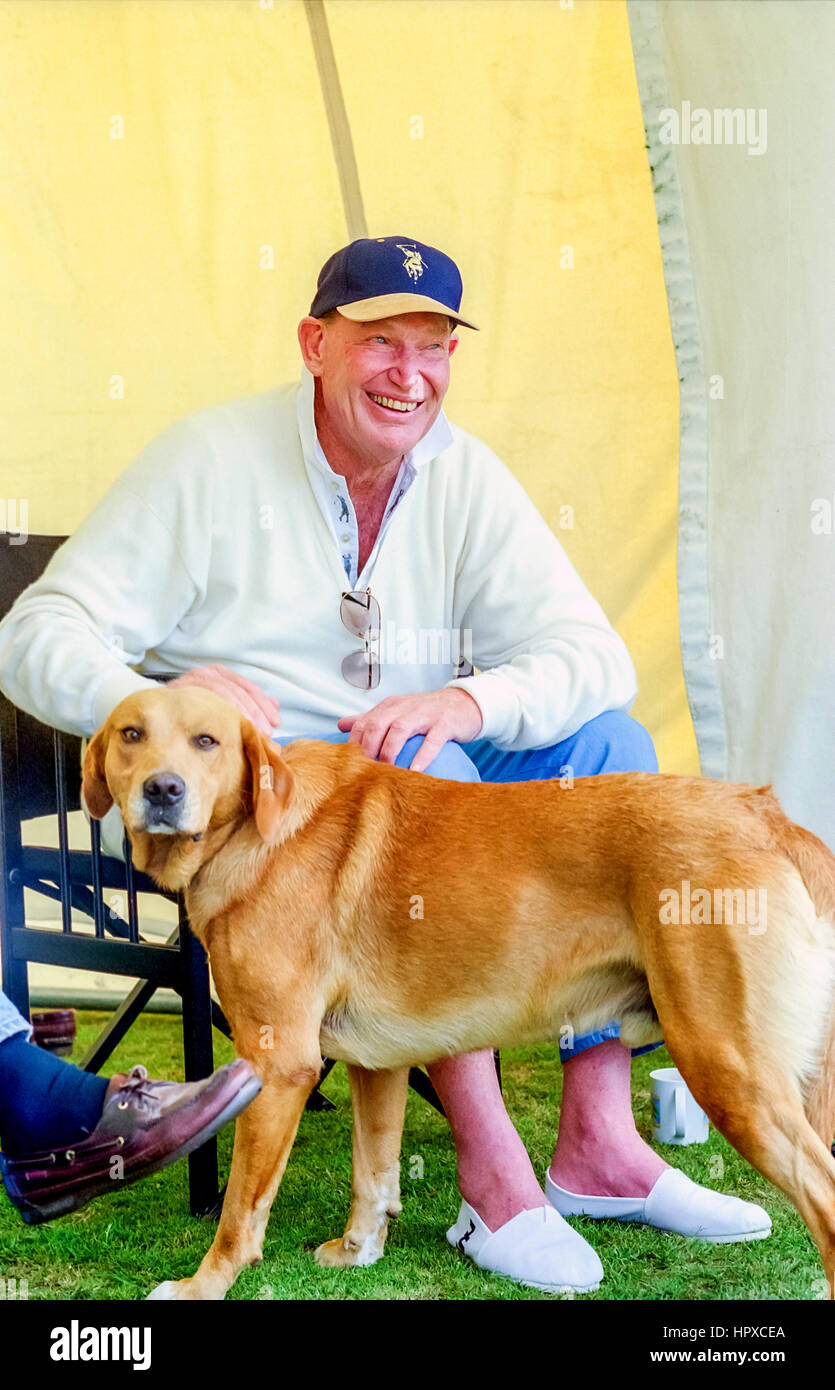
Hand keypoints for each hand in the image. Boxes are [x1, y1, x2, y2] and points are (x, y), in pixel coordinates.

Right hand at [168, 664, 280, 736]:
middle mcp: (208, 673)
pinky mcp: (179, 689)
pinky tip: (225, 728)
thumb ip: (250, 704)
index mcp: (221, 674)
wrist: (155, 707)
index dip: (263, 706)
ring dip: (239, 713)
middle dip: (254, 712)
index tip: (275, 723)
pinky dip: (216, 712)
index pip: (248, 687)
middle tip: (264, 732)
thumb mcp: (225, 703)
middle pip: (238, 690)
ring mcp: (193, 679)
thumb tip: (276, 705)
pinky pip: (202, 698)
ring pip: (222, 692)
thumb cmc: (193, 710)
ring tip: (250, 732)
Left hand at [337, 688, 482, 771]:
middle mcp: (405, 707)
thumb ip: (370, 718)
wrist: (465, 703)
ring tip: (385, 771)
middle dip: (368, 747)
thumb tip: (341, 725)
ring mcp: (425, 714)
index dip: (354, 742)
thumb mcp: (398, 711)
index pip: (364, 721)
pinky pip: (431, 740)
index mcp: (391, 706)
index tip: (349, 763)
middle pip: (378, 724)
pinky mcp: (444, 723)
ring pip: (400, 729)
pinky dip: (422, 756)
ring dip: (389, 751)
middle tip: (364, 769)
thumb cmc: (428, 712)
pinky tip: (415, 772)